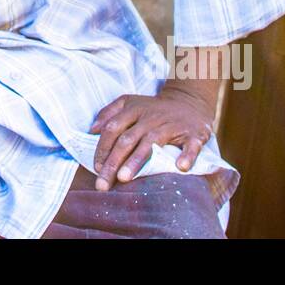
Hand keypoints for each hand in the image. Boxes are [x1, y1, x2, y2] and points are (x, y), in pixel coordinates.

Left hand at [88, 86, 213, 190]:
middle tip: (103, 183)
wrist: (189, 102)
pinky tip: (180, 167)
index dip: (102, 148)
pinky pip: (190, 145)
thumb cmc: (154, 108)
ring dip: (137, 160)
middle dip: (113, 162)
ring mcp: (172, 125)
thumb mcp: (129, 103)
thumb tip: (91, 130)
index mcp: (134, 109)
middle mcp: (151, 117)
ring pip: (151, 142)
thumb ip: (108, 113)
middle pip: (127, 139)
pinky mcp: (193, 134)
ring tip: (124, 178)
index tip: (96, 168)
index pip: (113, 128)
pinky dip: (187, 155)